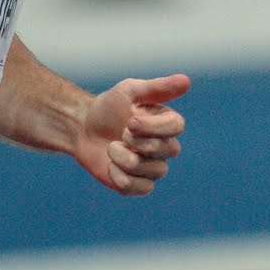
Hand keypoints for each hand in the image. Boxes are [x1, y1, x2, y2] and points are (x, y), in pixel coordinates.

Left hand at [74, 74, 188, 196]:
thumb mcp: (130, 91)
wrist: (83, 129)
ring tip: (111, 148)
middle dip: (136, 142)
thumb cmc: (109, 107)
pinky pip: (139, 188)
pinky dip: (119, 176)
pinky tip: (110, 165)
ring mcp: (153, 167)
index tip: (129, 121)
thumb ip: (158, 88)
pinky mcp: (139, 185)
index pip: (177, 127)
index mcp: (168, 122)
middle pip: (165, 151)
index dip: (152, 127)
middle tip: (119, 134)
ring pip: (152, 171)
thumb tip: (186, 80)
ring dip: (124, 159)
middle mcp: (166, 146)